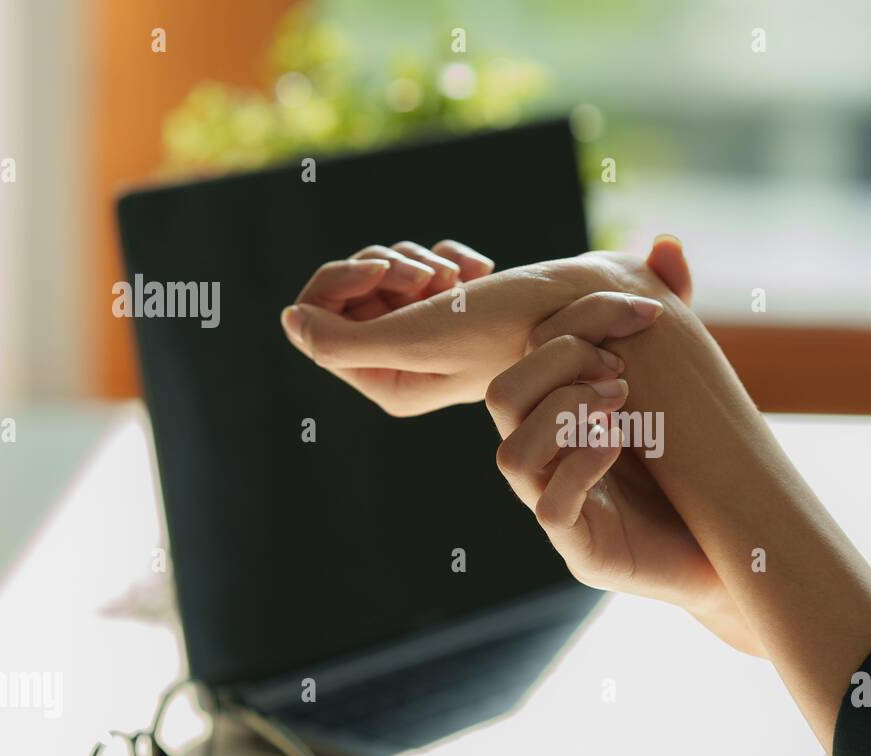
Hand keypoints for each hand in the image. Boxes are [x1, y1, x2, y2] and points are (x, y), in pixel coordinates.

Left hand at [283, 238, 494, 408]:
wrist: (580, 308)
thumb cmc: (504, 329)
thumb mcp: (414, 339)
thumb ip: (339, 340)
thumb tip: (290, 320)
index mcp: (388, 383)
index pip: (316, 320)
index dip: (339, 281)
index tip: (381, 271)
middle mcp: (402, 361)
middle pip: (348, 289)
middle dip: (387, 268)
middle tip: (431, 279)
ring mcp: (430, 331)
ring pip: (384, 269)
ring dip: (422, 261)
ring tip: (463, 281)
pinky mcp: (455, 305)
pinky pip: (424, 261)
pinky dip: (449, 257)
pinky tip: (481, 273)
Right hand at [483, 247, 762, 655]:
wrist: (737, 550)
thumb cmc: (702, 469)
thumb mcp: (680, 389)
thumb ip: (664, 323)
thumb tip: (666, 243)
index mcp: (562, 416)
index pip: (529, 354)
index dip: (578, 321)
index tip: (645, 314)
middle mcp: (549, 459)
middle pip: (502, 396)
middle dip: (559, 365)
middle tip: (623, 368)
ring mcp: (558, 507)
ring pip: (510, 453)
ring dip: (564, 413)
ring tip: (622, 403)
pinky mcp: (582, 549)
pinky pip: (551, 506)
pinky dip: (581, 466)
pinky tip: (621, 444)